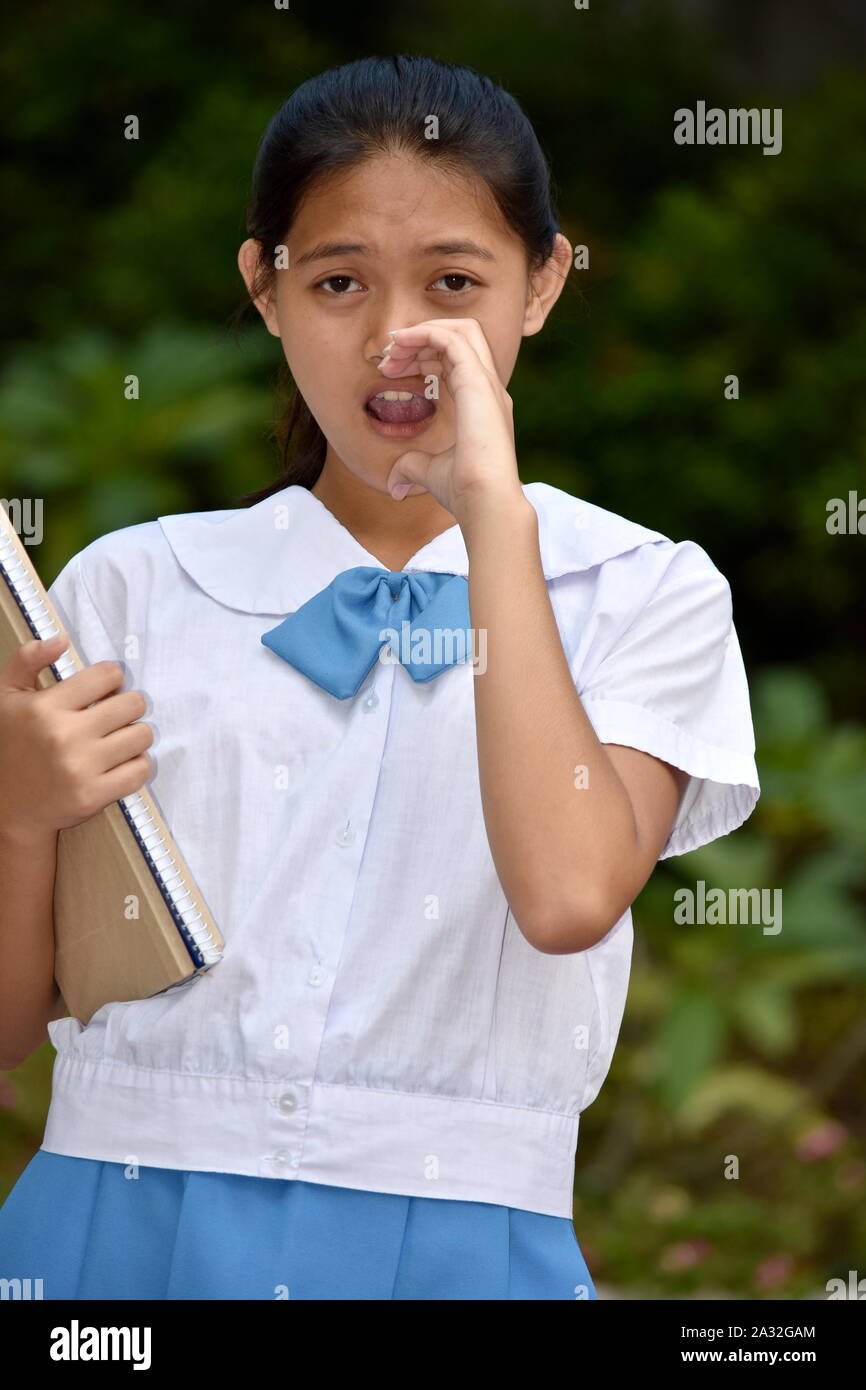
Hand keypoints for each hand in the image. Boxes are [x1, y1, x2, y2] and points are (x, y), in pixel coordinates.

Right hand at [0, 634, 153, 838]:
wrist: (7, 806)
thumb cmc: (10, 745)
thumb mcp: (7, 697)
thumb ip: (28, 661)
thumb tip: (60, 639)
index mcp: (46, 707)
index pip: (108, 675)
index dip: (112, 679)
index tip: (107, 690)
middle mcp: (65, 735)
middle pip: (133, 704)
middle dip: (129, 706)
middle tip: (117, 715)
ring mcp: (81, 767)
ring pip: (142, 736)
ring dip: (136, 735)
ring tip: (119, 738)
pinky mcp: (94, 795)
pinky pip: (141, 770)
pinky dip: (137, 764)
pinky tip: (121, 762)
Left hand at [376, 318, 521, 518]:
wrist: (485, 503)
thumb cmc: (466, 493)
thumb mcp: (430, 474)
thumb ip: (414, 468)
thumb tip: (395, 483)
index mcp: (482, 403)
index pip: (456, 359)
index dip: (423, 355)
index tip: (392, 369)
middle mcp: (488, 388)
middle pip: (461, 336)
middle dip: (421, 338)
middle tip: (388, 357)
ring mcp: (487, 383)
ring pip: (460, 329)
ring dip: (421, 331)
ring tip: (391, 348)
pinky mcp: (478, 383)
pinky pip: (452, 338)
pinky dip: (424, 333)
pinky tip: (399, 344)